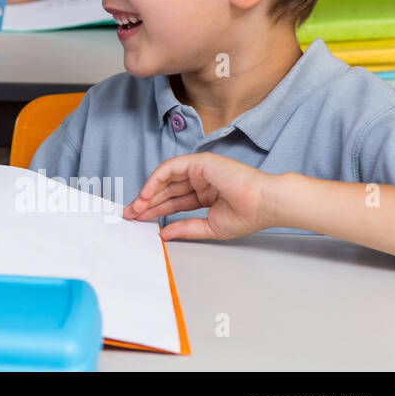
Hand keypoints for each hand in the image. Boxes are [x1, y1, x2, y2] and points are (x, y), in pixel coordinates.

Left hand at [124, 152, 274, 241]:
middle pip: (167, 190)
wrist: (264, 204)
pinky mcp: (199, 162)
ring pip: (166, 179)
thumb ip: (185, 228)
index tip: (140, 220)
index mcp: (205, 194)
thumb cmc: (247, 215)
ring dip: (148, 193)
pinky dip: (156, 180)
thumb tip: (164, 233)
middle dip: (147, 202)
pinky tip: (146, 194)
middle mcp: (201, 180)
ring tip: (135, 207)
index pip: (174, 201)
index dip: (156, 210)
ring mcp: (200, 170)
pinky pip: (170, 169)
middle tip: (130, 213)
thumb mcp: (209, 227)